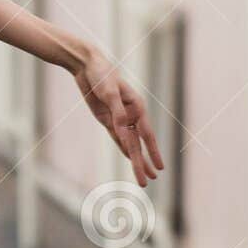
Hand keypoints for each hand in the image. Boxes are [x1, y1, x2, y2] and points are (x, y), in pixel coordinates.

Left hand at [73, 49, 164, 186]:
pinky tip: (129, 158)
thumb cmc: (102, 74)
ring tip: (143, 178)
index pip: (147, 135)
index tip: (160, 168)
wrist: (87, 65)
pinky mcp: (106, 118)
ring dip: (134, 160)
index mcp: (137, 107)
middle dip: (142, 163)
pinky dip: (123, 148)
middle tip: (148, 182)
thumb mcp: (109, 92)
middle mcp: (131, 114)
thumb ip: (117, 113)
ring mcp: (119, 117)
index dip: (153, 153)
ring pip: (128, 143)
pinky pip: (116, 137)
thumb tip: (123, 133)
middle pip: (137, 144)